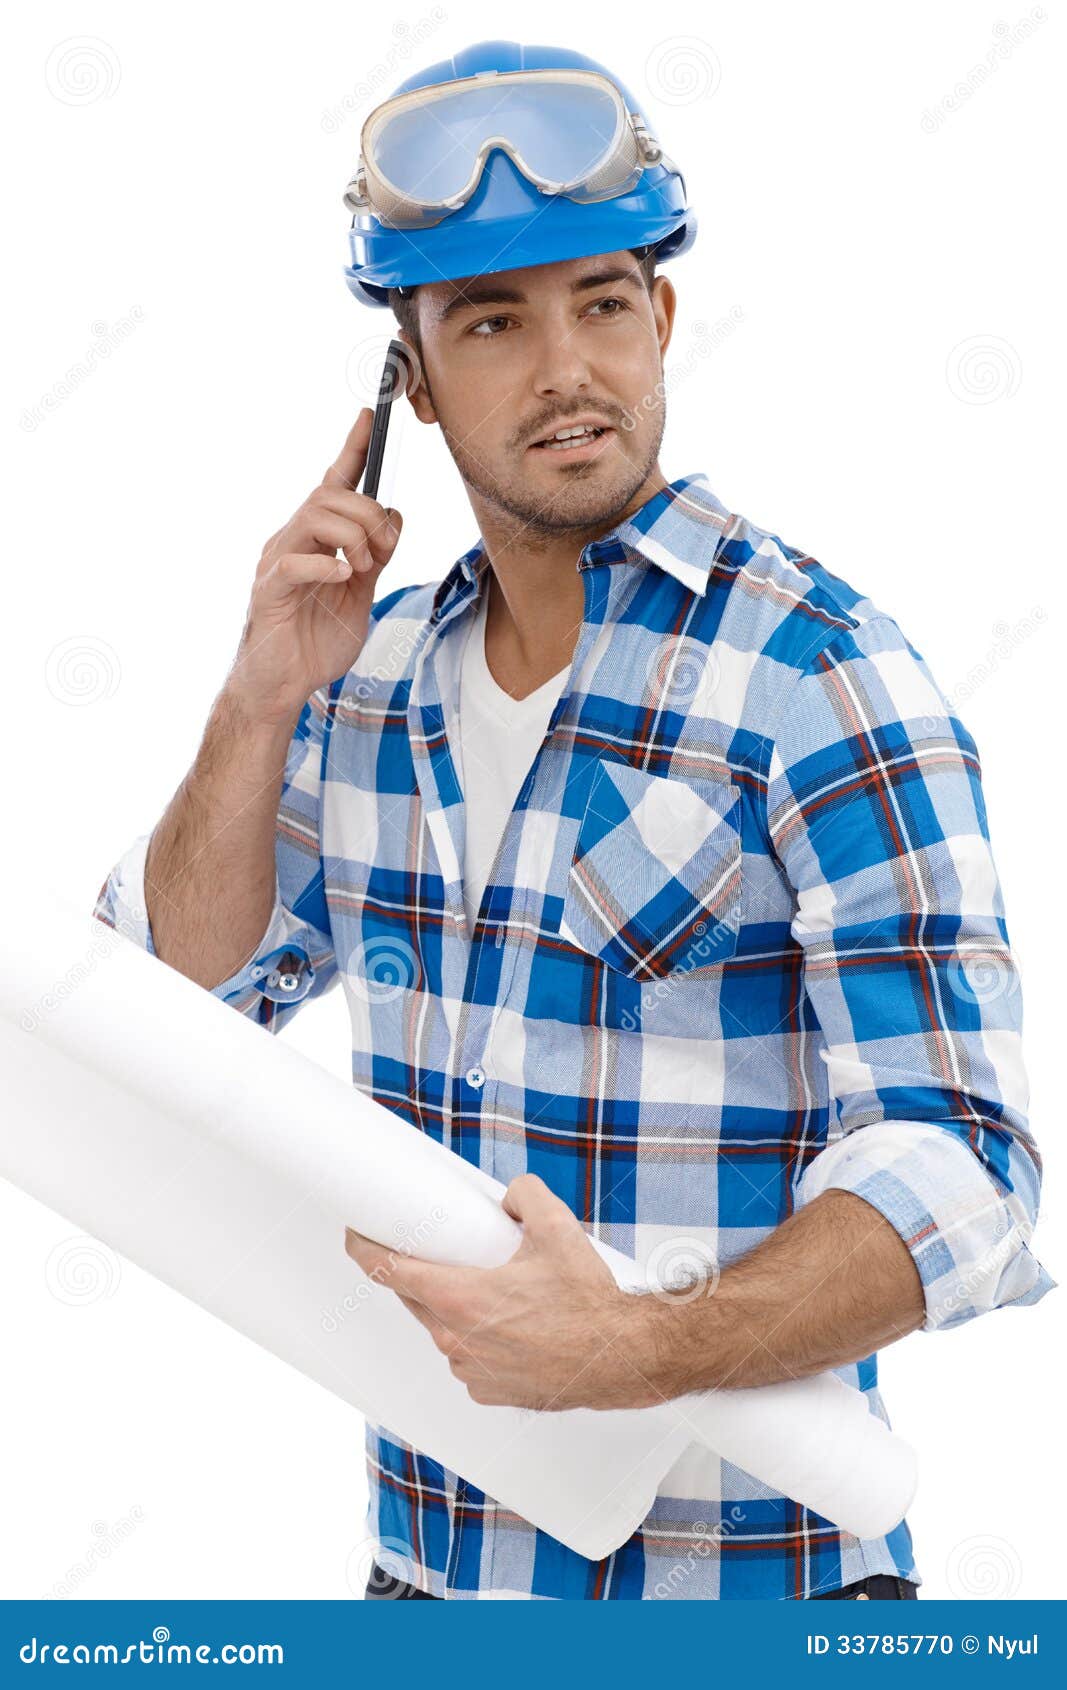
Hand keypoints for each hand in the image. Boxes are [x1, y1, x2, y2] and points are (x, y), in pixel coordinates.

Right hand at [226, 410, 402, 723]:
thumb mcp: (360, 595)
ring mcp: (277, 562)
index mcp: (315, 538)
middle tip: (383, 552)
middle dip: (369, 515)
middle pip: (331, 494)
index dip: (352, 448)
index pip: (334, 482)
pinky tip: (342, 578)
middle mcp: (292, 540)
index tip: (370, 416)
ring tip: (361, 571)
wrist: (283, 687)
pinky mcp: (270, 591)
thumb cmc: (315, 642)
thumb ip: (375, 557)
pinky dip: (326, 564)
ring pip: (315, 515)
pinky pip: (296, 562)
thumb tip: (392, 517)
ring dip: (352, 538)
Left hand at [343, 1174, 671, 1411]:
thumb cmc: (587, 1300)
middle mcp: (454, 1340)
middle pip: (413, 1298)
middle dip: (418, 1272)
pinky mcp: (488, 1393)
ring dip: (454, 1308)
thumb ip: (524, 1195)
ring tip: (494, 1291)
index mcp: (458, 1298)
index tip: (355, 1232)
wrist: (621, 1357)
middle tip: (440, 1251)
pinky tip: (509, 1326)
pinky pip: (467, 1357)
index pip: (388, 1270)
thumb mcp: (556, 1227)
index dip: (363, 1247)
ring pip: (443, 1329)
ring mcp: (469, 1372)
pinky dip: (477, 1339)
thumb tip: (508, 1197)